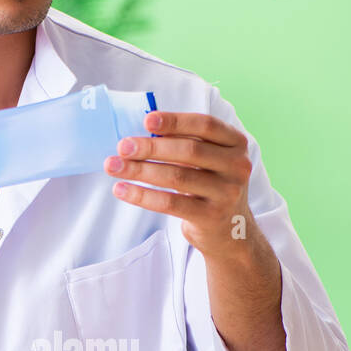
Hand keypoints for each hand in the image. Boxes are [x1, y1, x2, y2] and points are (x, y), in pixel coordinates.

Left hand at [103, 111, 255, 260]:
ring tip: (113, 166)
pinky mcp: (211, 216)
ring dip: (139, 170)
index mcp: (236, 143)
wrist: (230, 229)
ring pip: (177, 177)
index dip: (175, 121)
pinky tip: (121, 189)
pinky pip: (170, 203)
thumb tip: (141, 131)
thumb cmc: (209, 183)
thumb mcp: (207, 159)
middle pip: (189, 151)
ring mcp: (227, 193)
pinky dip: (142, 195)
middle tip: (122, 147)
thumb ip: (183, 142)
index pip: (206, 125)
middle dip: (150, 147)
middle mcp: (238, 166)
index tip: (146, 120)